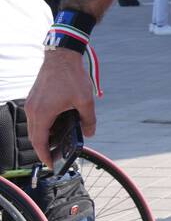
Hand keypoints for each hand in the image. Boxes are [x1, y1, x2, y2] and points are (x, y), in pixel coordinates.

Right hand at [25, 49, 96, 166]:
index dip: (44, 155)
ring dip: (43, 138)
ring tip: (56, 144)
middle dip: (44, 149)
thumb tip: (89, 133)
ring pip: (34, 127)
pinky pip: (36, 118)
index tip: (50, 164)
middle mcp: (33, 110)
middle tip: (55, 158)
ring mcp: (31, 103)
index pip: (39, 142)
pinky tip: (55, 127)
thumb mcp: (85, 101)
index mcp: (43, 114)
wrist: (61, 56)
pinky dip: (42, 126)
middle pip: (35, 137)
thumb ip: (88, 120)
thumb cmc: (71, 77)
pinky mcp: (34, 98)